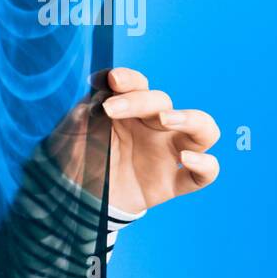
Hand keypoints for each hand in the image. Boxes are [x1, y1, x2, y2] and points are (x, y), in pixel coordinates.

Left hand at [47, 66, 220, 215]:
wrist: (75, 198)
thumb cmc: (77, 159)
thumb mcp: (71, 134)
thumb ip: (81, 115)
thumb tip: (94, 100)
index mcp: (129, 110)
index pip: (137, 86)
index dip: (128, 79)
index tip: (112, 80)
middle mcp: (153, 127)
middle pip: (163, 102)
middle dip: (139, 101)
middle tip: (111, 109)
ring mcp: (167, 153)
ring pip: (203, 129)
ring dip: (190, 119)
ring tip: (166, 120)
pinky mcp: (173, 183)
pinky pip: (205, 174)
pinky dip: (206, 165)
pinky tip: (187, 159)